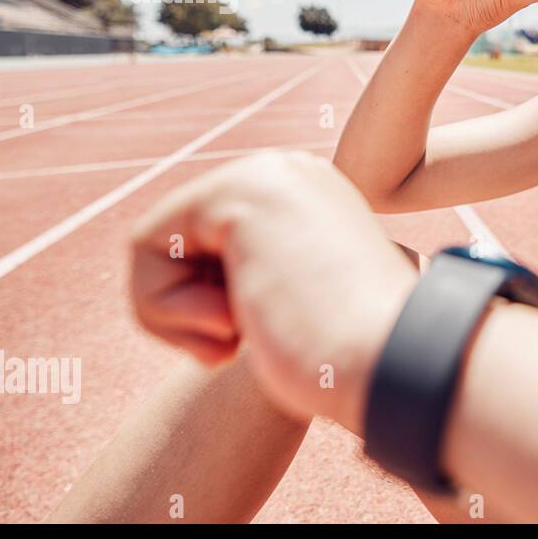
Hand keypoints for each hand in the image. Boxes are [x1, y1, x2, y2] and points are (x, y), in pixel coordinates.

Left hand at [128, 150, 417, 432]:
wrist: (392, 366)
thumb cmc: (353, 362)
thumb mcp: (296, 309)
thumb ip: (253, 280)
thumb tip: (200, 284)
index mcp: (311, 198)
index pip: (206, 243)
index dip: (205, 306)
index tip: (249, 343)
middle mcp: (289, 172)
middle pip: (175, 237)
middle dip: (183, 307)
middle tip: (230, 349)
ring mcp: (266, 176)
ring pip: (154, 243)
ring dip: (172, 313)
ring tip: (230, 341)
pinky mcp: (238, 194)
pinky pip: (145, 246)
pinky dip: (164, 306)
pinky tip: (228, 325)